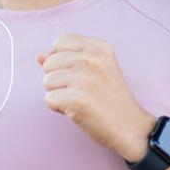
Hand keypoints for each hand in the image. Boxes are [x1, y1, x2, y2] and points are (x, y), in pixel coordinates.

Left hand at [37, 34, 153, 159]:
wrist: (130, 127)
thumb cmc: (110, 98)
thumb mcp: (96, 70)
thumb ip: (67, 59)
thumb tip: (39, 56)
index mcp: (98, 47)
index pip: (59, 43)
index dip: (63, 61)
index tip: (81, 74)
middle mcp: (90, 58)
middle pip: (49, 62)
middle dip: (60, 79)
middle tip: (84, 91)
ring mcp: (82, 78)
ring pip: (47, 81)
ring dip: (59, 94)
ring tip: (82, 100)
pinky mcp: (74, 99)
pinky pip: (48, 100)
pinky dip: (59, 108)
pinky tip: (78, 110)